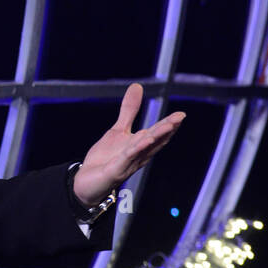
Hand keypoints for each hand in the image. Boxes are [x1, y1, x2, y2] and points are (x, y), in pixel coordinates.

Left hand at [74, 83, 184, 205]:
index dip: (169, 125)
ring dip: (156, 137)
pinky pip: (127, 157)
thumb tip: (138, 86)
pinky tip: (144, 139)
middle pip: (155, 140)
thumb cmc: (106, 158)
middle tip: (180, 117)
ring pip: (144, 148)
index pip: (157, 134)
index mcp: (140, 146)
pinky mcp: (116, 170)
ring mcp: (128, 164)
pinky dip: (136, 148)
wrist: (86, 181)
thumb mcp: (118, 130)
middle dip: (167, 129)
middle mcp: (138, 155)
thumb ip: (129, 110)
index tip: (181, 115)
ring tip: (168, 126)